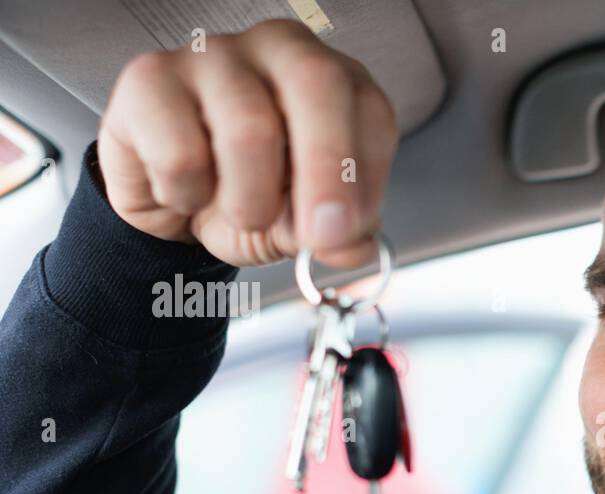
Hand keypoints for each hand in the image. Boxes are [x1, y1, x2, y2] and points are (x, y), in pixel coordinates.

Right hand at [97, 18, 396, 267]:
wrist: (174, 202)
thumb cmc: (250, 193)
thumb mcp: (306, 225)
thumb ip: (340, 234)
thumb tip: (353, 247)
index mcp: (333, 80)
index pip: (369, 108)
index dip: (364, 176)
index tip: (347, 231)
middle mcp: (278, 49)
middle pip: (315, 84)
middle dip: (326, 172)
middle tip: (319, 236)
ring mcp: (212, 55)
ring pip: (249, 129)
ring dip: (249, 202)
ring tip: (239, 212)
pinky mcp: (149, 77)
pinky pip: (180, 153)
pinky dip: (188, 196)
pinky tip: (186, 190)